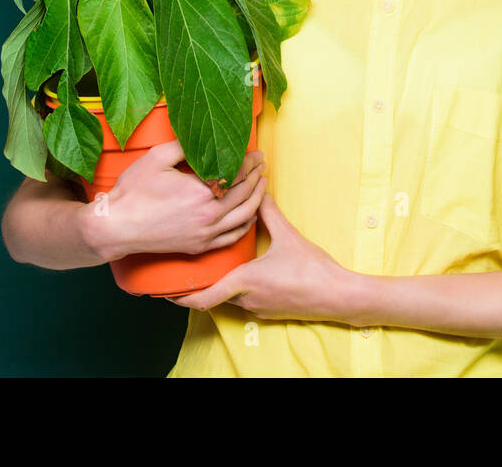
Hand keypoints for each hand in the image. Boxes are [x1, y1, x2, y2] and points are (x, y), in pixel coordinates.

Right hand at [91, 141, 266, 260]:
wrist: (115, 227)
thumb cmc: (133, 192)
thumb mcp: (158, 157)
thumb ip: (186, 145)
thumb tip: (204, 136)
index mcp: (201, 191)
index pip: (237, 173)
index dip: (250, 161)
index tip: (256, 153)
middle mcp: (209, 215)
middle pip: (245, 193)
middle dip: (257, 176)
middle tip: (262, 164)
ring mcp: (206, 234)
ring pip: (245, 216)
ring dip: (257, 198)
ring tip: (262, 184)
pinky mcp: (200, 246)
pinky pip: (233, 237)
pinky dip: (247, 224)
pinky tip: (250, 215)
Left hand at [167, 191, 352, 323]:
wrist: (336, 295)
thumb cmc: (311, 268)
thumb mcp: (288, 236)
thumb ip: (268, 213)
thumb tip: (256, 191)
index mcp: (244, 281)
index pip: (203, 298)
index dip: (181, 297)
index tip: (165, 291)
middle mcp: (246, 299)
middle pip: (215, 294)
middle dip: (204, 283)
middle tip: (190, 268)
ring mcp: (258, 308)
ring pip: (232, 296)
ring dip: (225, 283)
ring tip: (222, 266)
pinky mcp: (270, 310)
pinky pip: (248, 299)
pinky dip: (242, 287)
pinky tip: (250, 273)